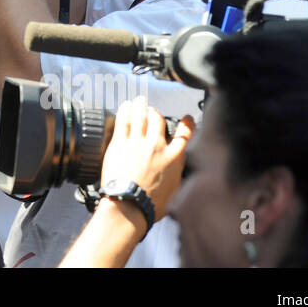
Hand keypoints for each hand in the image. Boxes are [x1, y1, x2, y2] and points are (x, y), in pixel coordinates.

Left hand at [99, 98, 195, 220]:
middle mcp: (157, 147)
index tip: (187, 119)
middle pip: (158, 120)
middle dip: (155, 112)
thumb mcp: (175, 190)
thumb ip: (177, 175)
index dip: (187, 124)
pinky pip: (123, 121)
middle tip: (152, 111)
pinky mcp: (120, 144)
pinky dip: (125, 111)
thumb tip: (179, 171)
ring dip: (140, 105)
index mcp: (173, 159)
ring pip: (140, 116)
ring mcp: (137, 143)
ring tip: (139, 101)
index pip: (184, 135)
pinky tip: (126, 106)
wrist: (129, 205)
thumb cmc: (150, 204)